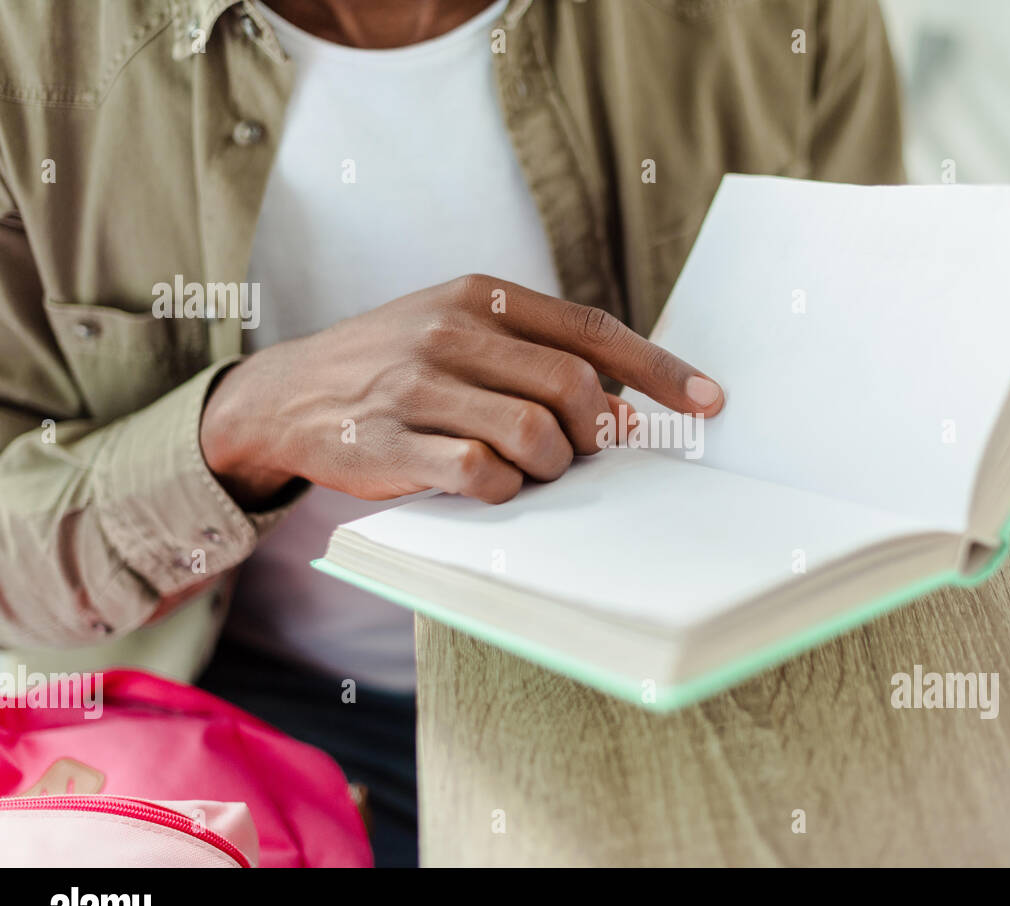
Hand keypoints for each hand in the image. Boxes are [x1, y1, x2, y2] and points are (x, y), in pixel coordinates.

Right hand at [199, 275, 723, 504]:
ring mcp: (418, 386)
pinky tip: (488, 484)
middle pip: (573, 386)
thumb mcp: (459, 334)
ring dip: (550, 466)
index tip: (708, 402)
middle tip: (583, 451)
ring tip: (531, 470)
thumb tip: (623, 409)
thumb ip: (533, 358)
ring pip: (533, 434)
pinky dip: (502, 489)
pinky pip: (481, 474)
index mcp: (479, 296)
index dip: (659, 369)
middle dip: (596, 432)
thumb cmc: (393, 367)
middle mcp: (451, 331)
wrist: (286, 394)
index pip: (591, 330)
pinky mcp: (391, 441)